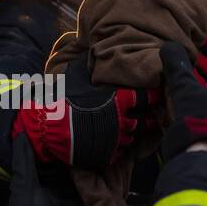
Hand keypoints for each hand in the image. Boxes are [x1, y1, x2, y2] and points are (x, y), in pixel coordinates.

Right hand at [13, 59, 161, 170]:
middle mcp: (120, 120)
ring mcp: (114, 140)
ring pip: (133, 138)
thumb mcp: (76, 75)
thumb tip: (93, 50)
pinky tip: (116, 145)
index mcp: (117, 100)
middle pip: (145, 122)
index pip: (145, 98)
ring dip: (133, 133)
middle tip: (157, 117)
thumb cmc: (61, 98)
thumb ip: (90, 66)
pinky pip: (119, 153)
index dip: (154, 96)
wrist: (47, 126)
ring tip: (134, 130)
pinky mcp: (105, 155)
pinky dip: (119, 149)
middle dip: (152, 119)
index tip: (159, 94)